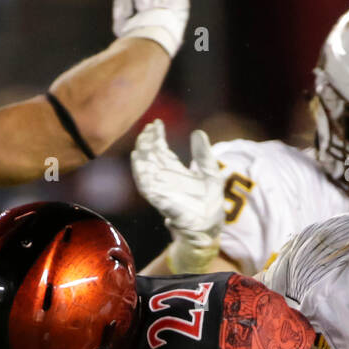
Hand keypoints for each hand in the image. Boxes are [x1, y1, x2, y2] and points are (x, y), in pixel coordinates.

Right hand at [132, 120, 223, 271]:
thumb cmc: (210, 201)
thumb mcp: (210, 171)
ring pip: (145, 171)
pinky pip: (147, 188)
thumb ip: (203, 153)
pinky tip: (139, 163)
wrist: (210, 224)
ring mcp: (162, 190)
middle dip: (146, 143)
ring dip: (141, 157)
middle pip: (150, 157)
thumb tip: (198, 132)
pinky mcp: (162, 201)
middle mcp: (165, 178)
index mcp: (174, 170)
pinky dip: (142, 176)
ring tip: (140, 144)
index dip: (156, 136)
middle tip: (147, 129)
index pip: (160, 149)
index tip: (156, 123)